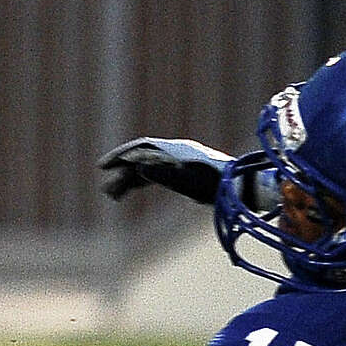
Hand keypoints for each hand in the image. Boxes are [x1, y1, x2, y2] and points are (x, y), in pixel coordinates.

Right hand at [99, 136, 231, 205]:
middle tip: (106, 190)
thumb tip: (138, 168)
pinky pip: (155, 174)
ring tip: (113, 196)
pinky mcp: (181, 172)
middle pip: (140, 159)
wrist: (241, 186)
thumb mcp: (190, 183)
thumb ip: (164, 175)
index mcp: (174, 151)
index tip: (103, 166)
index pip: (141, 148)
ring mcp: (177, 163)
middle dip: (121, 173)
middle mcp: (173, 153)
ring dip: (129, 180)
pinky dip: (141, 182)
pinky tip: (131, 191)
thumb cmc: (218, 186)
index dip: (121, 155)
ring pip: (146, 168)